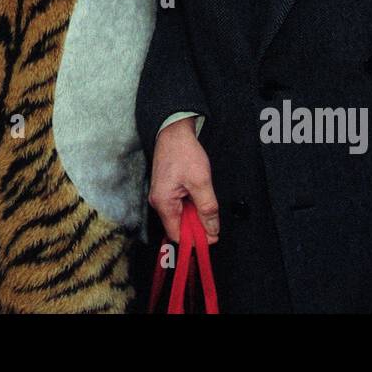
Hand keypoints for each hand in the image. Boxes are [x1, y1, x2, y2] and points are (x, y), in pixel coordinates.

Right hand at [149, 118, 219, 245]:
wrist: (174, 131)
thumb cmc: (184, 153)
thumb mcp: (201, 182)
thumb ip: (207, 209)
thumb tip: (212, 230)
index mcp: (163, 203)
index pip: (177, 235)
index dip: (195, 239)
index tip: (212, 236)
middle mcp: (158, 202)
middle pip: (178, 227)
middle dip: (196, 227)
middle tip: (213, 219)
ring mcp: (161, 195)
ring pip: (179, 216)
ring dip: (194, 215)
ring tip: (206, 203)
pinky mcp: (165, 189)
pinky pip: (178, 206)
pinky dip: (190, 206)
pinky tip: (199, 197)